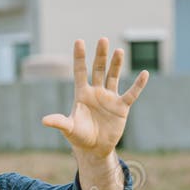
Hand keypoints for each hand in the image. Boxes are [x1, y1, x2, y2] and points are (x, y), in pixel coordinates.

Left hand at [42, 37, 148, 158]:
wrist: (94, 149)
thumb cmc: (79, 137)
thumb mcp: (69, 129)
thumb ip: (59, 122)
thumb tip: (44, 121)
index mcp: (82, 93)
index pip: (80, 71)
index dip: (79, 57)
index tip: (79, 41)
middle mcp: (96, 92)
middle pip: (98, 69)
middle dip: (101, 55)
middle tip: (103, 40)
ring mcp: (109, 98)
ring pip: (113, 77)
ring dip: (116, 64)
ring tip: (118, 51)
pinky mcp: (121, 107)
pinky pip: (131, 94)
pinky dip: (138, 85)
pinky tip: (145, 74)